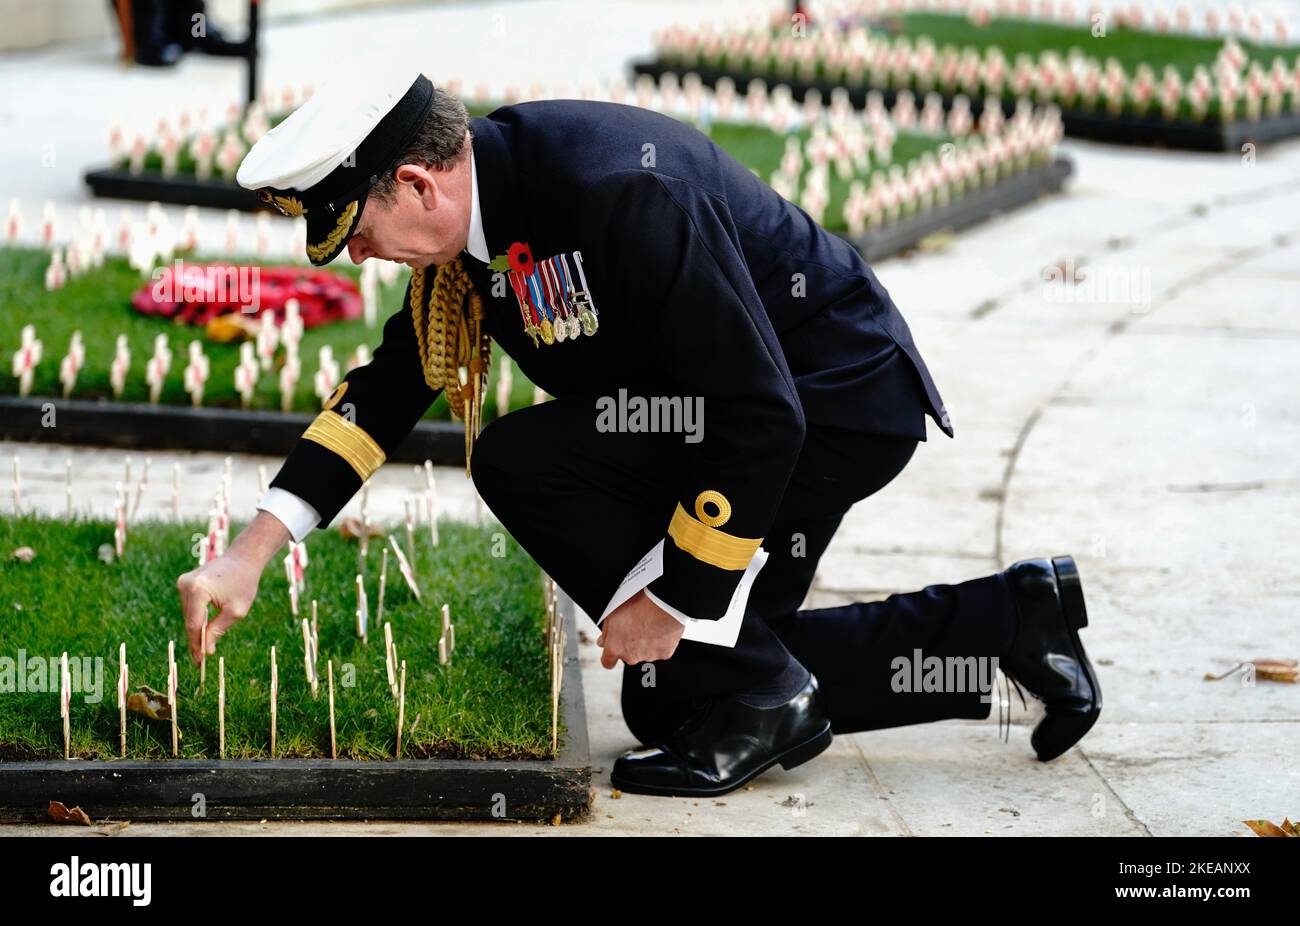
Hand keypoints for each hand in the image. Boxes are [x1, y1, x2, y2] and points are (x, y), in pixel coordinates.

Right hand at [177, 510, 290, 664]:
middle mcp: (185, 585)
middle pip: (189, 620)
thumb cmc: (244, 583)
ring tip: (202, 649)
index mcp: (197, 590)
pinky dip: (196, 618)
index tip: (199, 662)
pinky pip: (189, 606)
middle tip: (200, 661)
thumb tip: (205, 650)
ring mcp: (183, 582)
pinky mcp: (185, 582)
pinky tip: (202, 632)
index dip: (196, 645)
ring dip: (196, 629)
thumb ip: (217, 630)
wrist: (244, 558)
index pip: (194, 625)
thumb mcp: (236, 611)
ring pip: (188, 615)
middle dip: (196, 640)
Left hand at [596, 589, 684, 668]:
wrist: (663, 603)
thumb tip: (603, 641)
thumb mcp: (613, 614)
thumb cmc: (638, 604)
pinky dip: (660, 643)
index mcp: (615, 647)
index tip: (613, 650)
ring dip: (646, 643)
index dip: (610, 657)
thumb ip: (606, 633)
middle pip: (628, 656)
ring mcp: (648, 656)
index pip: (607, 662)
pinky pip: (660, 650)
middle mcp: (631, 656)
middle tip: (636, 628)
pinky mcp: (664, 654)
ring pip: (645, 653)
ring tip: (650, 625)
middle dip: (631, 646)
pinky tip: (661, 628)